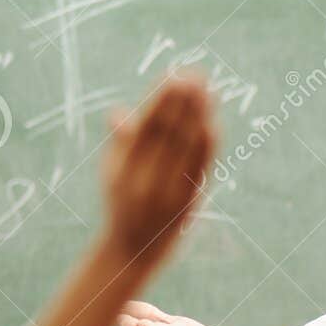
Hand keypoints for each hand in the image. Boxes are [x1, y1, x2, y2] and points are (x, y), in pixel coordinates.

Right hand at [101, 76, 215, 270]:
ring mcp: (168, 192)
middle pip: (168, 133)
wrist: (133, 251)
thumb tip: (118, 112)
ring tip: (208, 90)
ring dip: (198, 117)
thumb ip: (120, 143)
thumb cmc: (121, 203)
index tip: (173, 75)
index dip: (161, 100)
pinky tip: (213, 123)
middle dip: (182, 102)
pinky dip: (206, 146)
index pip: (146, 127)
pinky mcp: (187, 202)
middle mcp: (146, 180)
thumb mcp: (112, 174)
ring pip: (186, 148)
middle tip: (195, 74)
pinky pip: (198, 168)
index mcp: (124, 168)